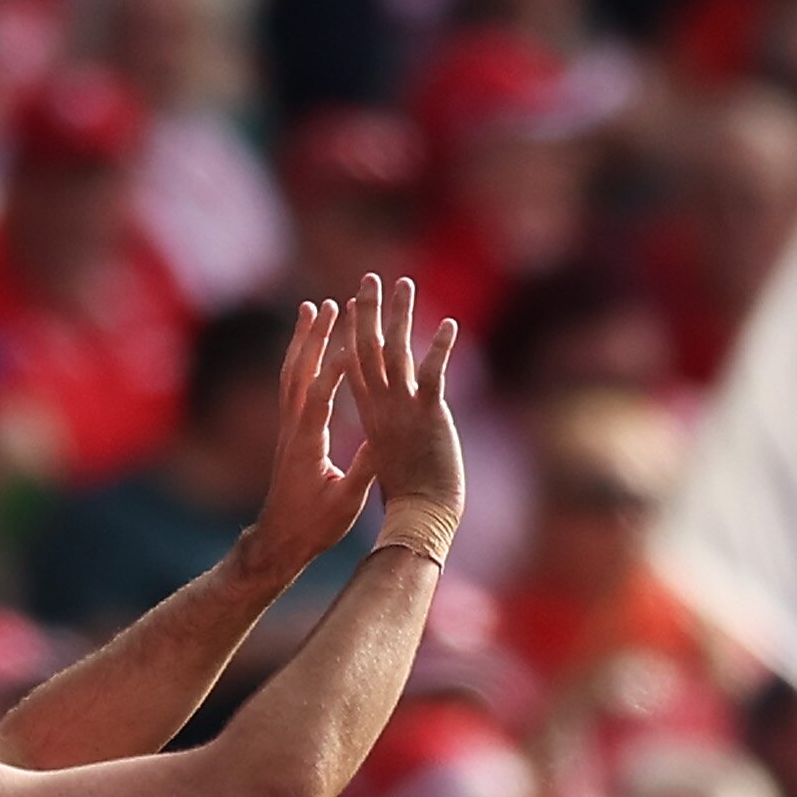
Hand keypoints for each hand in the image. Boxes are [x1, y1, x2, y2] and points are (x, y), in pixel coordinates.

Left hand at [237, 299, 377, 585]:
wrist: (279, 540)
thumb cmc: (314, 527)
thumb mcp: (345, 503)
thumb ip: (363, 471)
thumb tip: (383, 443)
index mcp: (307, 443)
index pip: (319, 396)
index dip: (335, 368)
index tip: (353, 342)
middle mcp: (293, 428)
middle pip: (300, 372)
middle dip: (315, 337)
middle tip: (327, 305)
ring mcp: (288, 428)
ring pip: (292, 373)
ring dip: (304, 339)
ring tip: (313, 308)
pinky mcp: (289, 432)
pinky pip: (293, 385)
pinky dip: (302, 359)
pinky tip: (311, 347)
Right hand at [346, 275, 463, 519]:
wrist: (419, 518)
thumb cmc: (404, 498)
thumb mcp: (382, 462)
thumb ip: (379, 438)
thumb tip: (382, 432)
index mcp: (368, 415)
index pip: (351, 365)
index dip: (349, 333)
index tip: (346, 306)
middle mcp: (380, 405)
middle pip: (366, 347)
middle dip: (366, 310)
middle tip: (368, 279)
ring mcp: (402, 408)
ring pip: (396, 349)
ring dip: (400, 313)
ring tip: (404, 283)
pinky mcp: (428, 414)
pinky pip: (434, 372)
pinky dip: (440, 347)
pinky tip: (450, 324)